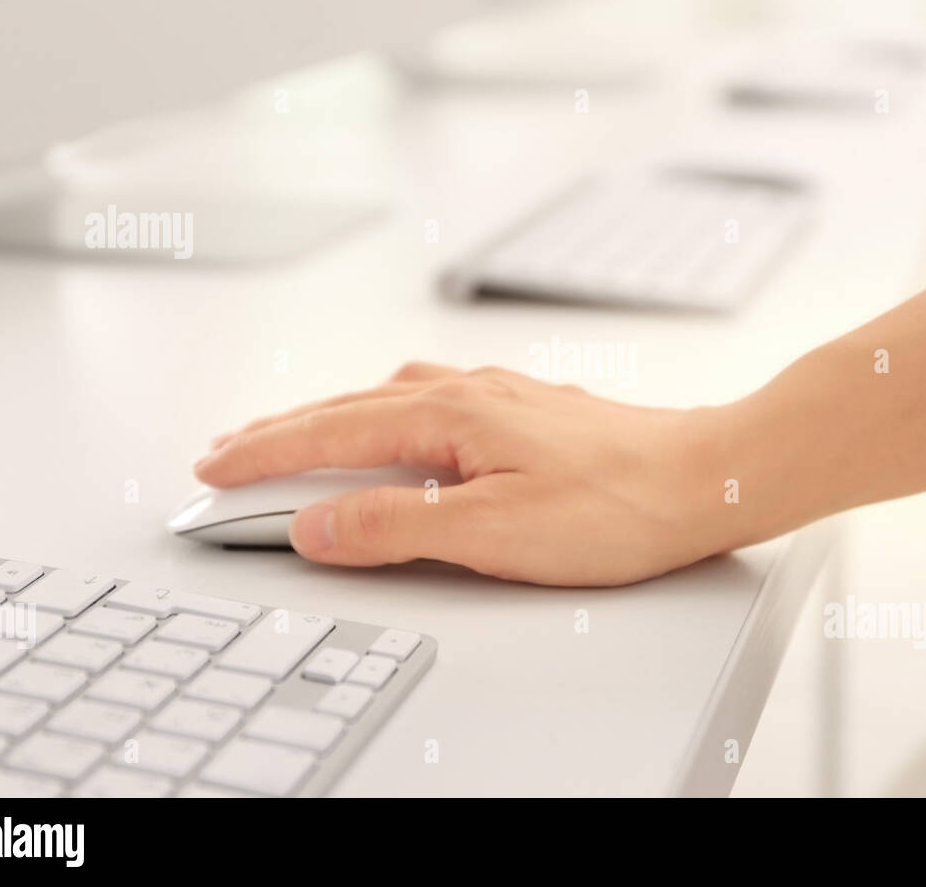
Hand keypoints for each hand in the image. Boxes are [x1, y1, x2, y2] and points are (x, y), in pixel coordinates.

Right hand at [193, 363, 747, 585]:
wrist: (712, 476)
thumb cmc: (621, 504)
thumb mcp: (492, 532)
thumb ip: (396, 527)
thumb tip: (317, 525)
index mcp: (449, 415)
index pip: (329, 435)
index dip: (263, 456)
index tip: (213, 470)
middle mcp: (470, 392)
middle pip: (349, 407)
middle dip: (280, 430)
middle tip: (226, 450)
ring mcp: (502, 397)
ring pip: (389, 398)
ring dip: (331, 418)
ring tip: (293, 434)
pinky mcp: (531, 412)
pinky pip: (433, 400)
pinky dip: (387, 412)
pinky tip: (400, 421)